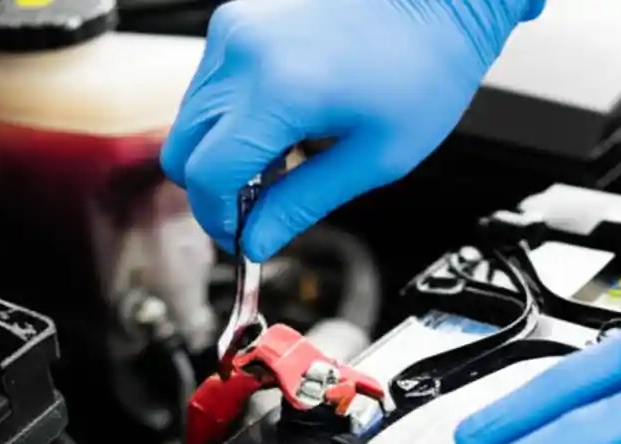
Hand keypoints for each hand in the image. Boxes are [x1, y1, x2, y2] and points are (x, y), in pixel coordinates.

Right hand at [160, 0, 543, 260]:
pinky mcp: (237, 21)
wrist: (438, 3)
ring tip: (282, 161)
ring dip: (222, 152)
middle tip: (258, 210)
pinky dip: (230, 119)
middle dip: (214, 191)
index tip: (242, 237)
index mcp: (279, 89)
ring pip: (190, 120)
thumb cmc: (423, 70)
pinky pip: (207, 88)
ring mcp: (235, 31)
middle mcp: (243, 53)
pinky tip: (279, 126)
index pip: (208, 174)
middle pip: (183, 149)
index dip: (219, 219)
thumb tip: (257, 242)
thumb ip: (302, 204)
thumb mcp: (373, 159)